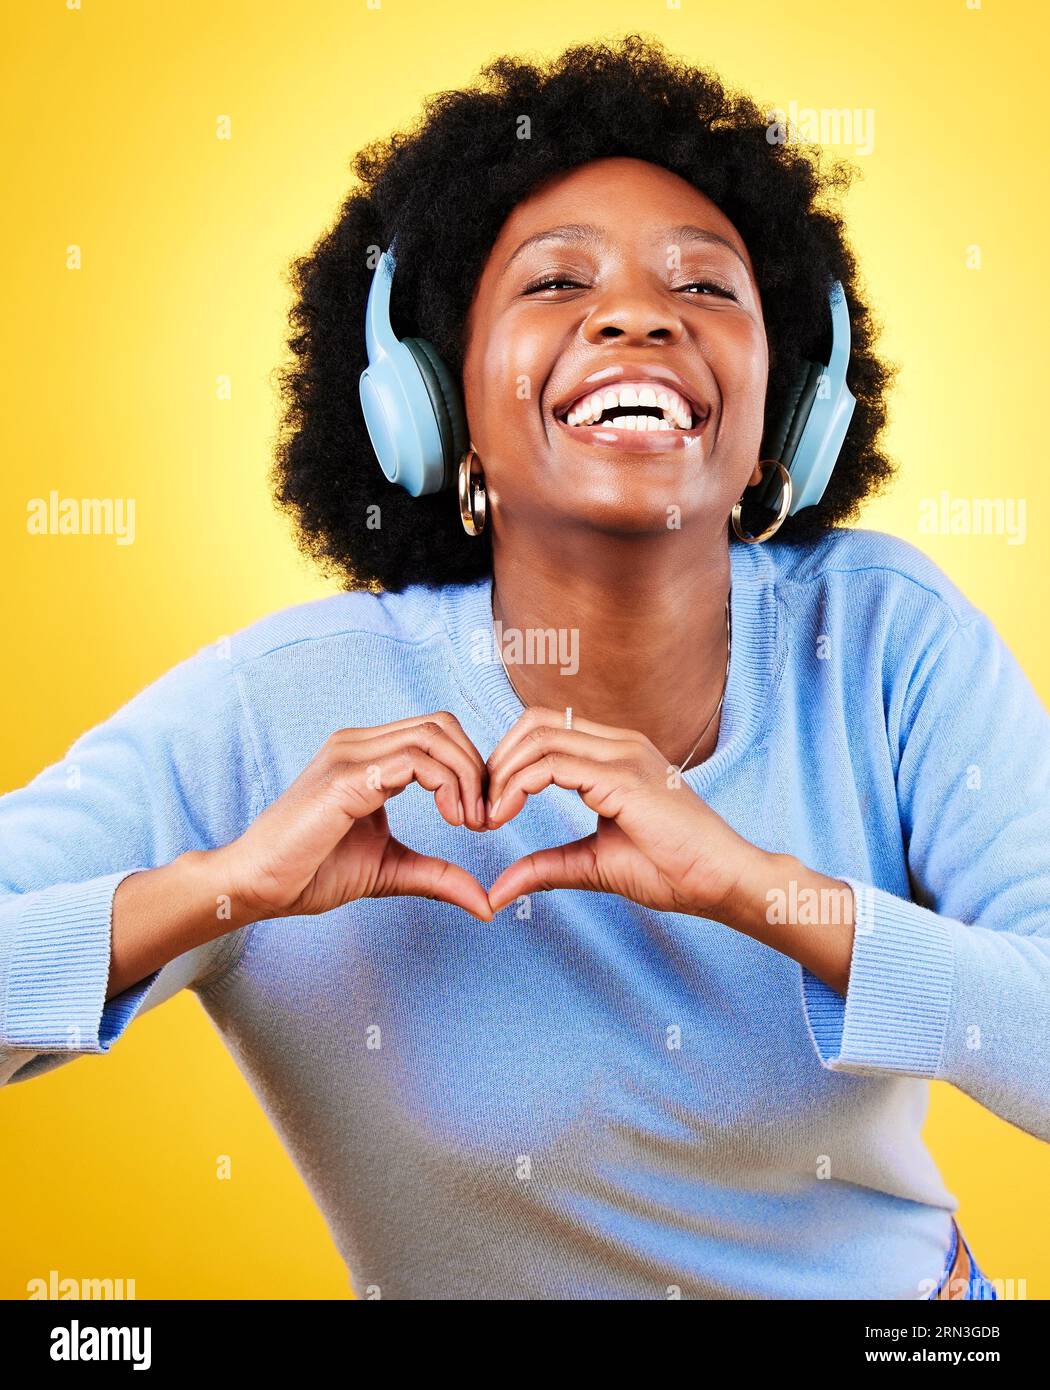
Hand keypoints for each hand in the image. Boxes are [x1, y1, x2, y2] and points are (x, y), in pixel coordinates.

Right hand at [216, 712, 493, 923]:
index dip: (470, 768)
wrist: (255, 886)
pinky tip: (452, 818)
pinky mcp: (347, 777)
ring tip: (469, 821)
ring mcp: (350, 755)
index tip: (481, 817)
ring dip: (467, 776)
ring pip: (433, 735)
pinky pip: (414, 760)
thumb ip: (437, 876)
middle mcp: (358, 743)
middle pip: (442, 725)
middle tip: (483, 818)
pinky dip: (448, 784)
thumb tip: (486, 904)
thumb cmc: (310, 873)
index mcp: (367, 755)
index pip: (436, 733)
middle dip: (476, 767)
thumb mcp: (390, 870)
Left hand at [483, 706, 767, 920]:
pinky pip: (552, 764)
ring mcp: (623, 754)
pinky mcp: (623, 777)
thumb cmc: (673, 871)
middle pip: (534, 722)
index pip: (545, 730)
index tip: (487, 809)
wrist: (723, 882)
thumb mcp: (593, 864)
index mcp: (615, 754)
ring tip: (487, 817)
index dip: (507, 763)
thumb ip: (546, 868)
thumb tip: (497, 891)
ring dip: (501, 775)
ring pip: (538, 737)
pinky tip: (504, 818)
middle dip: (496, 762)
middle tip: (478, 809)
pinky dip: (517, 787)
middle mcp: (619, 743)